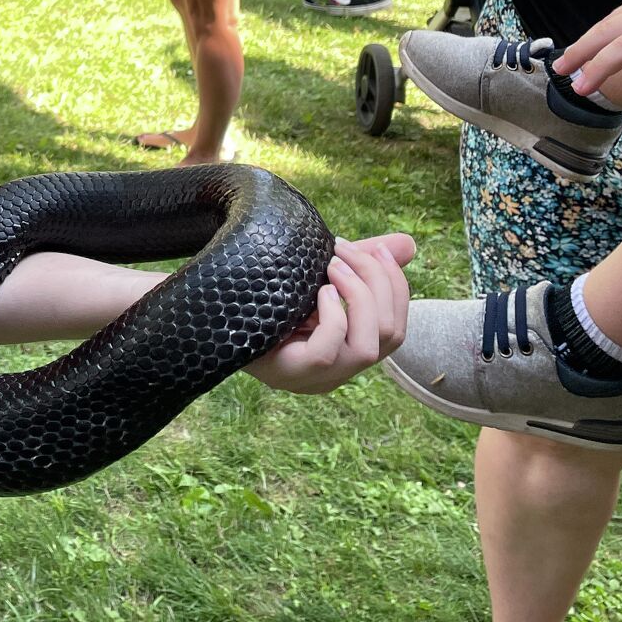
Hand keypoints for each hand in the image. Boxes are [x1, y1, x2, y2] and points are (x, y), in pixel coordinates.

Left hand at [246, 233, 414, 393]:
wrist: (213, 316)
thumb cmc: (268, 298)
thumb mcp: (316, 278)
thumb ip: (360, 265)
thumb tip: (408, 244)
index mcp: (348, 350)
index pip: (397, 330)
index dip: (396, 287)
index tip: (377, 249)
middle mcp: (339, 370)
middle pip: (390, 334)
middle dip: (377, 283)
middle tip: (344, 250)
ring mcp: (317, 377)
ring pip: (368, 347)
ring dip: (359, 296)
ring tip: (332, 265)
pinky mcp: (292, 373)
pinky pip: (330, 350)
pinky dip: (333, 315)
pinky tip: (318, 292)